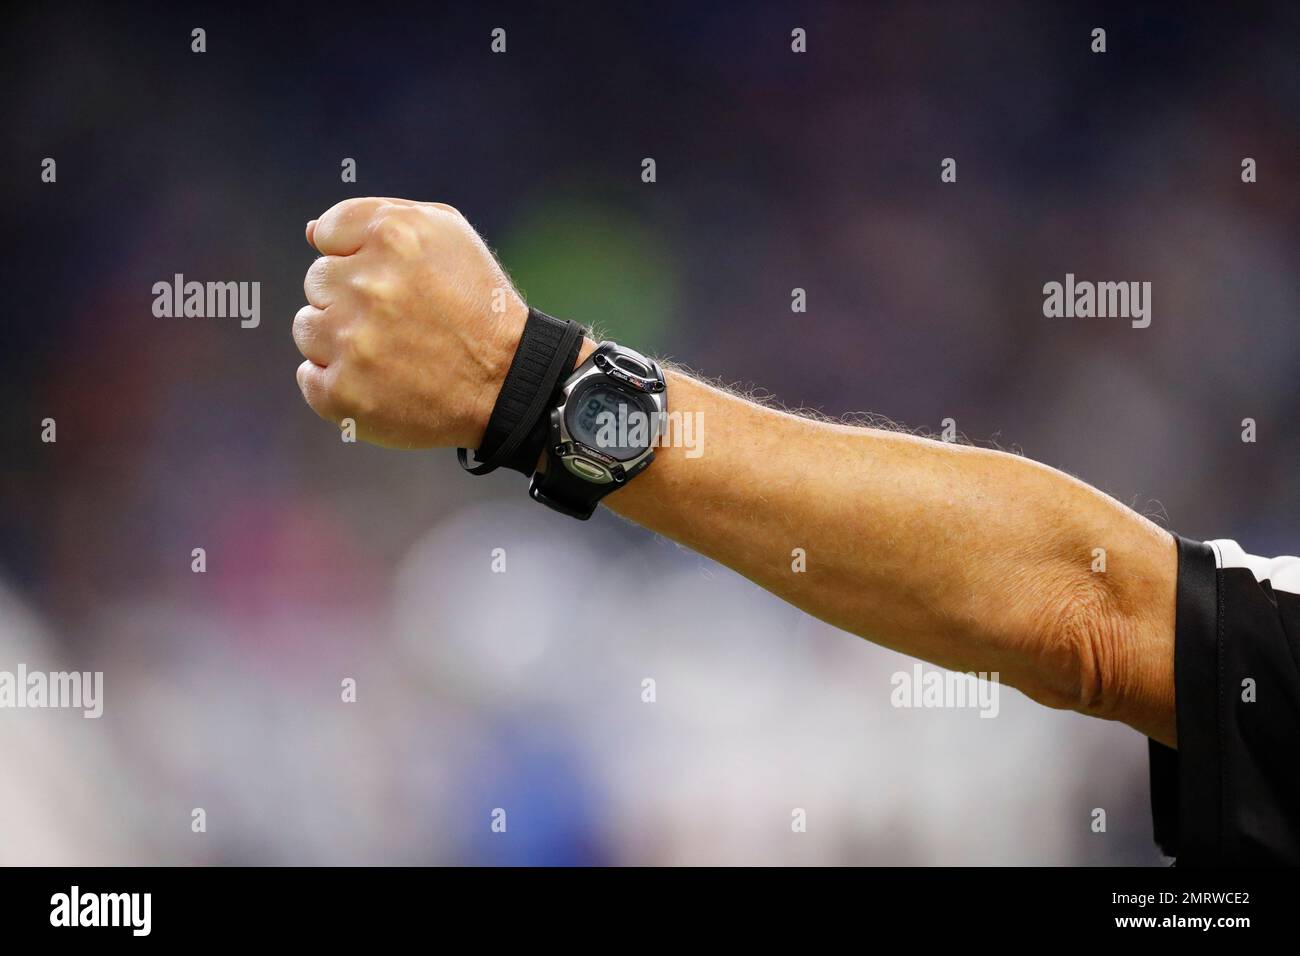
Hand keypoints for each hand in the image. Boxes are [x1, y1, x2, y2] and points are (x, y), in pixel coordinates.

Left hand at [294, 197, 525, 448]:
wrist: (507, 384)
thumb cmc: (478, 305)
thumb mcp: (447, 236)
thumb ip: (379, 217)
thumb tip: (312, 231)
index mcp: (395, 236)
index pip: (328, 233)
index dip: (357, 257)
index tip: (390, 281)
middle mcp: (369, 285)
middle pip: (317, 281)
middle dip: (349, 298)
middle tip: (397, 321)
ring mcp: (352, 343)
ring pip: (307, 327)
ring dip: (338, 339)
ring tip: (388, 352)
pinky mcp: (342, 393)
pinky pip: (308, 377)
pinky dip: (335, 381)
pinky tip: (376, 381)